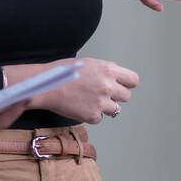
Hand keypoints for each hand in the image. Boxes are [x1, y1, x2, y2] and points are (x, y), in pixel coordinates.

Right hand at [5, 57, 139, 123]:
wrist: (47, 86)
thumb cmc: (64, 72)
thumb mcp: (89, 63)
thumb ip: (105, 70)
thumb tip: (116, 76)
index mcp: (109, 70)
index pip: (133, 80)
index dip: (127, 84)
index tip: (121, 86)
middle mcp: (108, 86)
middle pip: (126, 96)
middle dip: (116, 96)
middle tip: (102, 94)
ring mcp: (101, 102)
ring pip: (115, 109)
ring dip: (105, 106)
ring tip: (89, 100)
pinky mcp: (92, 116)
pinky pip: (100, 118)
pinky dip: (92, 115)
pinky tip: (80, 107)